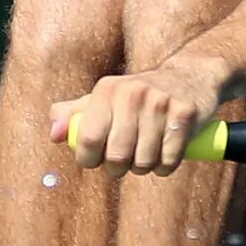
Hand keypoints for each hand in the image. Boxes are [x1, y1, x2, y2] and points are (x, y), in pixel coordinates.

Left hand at [48, 55, 230, 171]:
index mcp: (107, 89)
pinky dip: (166, 167)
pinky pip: (169, 160)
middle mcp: (132, 93)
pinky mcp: (185, 114)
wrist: (191, 77)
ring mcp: (160, 102)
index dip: (89, 159)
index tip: (96, 161)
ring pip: (144, 161)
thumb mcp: (106, 98)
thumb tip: (55, 135)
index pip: (87, 138)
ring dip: (144, 168)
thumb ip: (74, 115)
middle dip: (118, 168)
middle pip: (116, 155)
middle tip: (124, 163)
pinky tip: (165, 155)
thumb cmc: (139, 96)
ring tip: (146, 156)